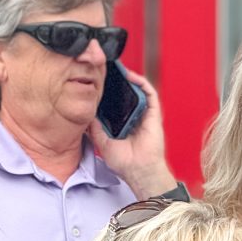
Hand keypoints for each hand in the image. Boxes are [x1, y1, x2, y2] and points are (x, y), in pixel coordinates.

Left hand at [87, 68, 176, 196]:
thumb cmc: (124, 163)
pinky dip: (142, 83)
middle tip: (106, 72)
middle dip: (118, 83)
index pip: (116, 105)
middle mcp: (134, 118)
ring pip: (138, 91)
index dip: (109, 94)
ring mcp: (144, 115)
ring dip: (130, 79)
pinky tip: (131, 76)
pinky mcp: (154, 114)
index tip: (98, 83)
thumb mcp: (103, 143)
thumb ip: (95, 129)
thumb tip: (87, 115)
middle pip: (127, 95)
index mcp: (123, 125)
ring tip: (118, 70)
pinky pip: (150, 94)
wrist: (139, 171)